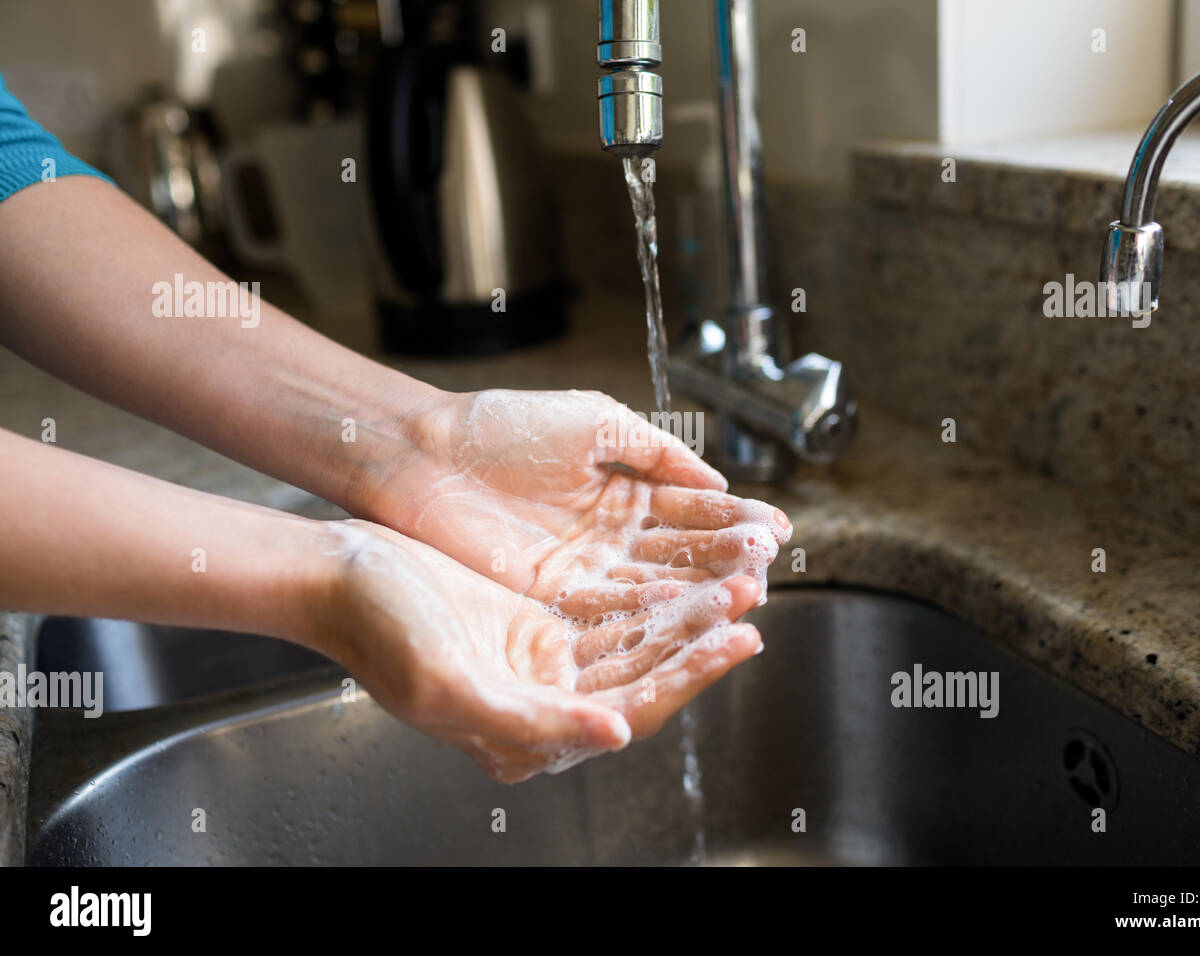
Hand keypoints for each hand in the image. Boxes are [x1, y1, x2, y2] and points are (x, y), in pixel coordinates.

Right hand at [321, 519, 764, 781]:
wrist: (339, 576)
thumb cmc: (379, 633)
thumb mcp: (452, 683)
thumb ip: (533, 719)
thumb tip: (614, 733)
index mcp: (526, 733)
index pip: (631, 710)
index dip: (689, 676)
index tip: (739, 639)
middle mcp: (543, 700)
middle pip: (644, 674)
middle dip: (700, 637)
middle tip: (751, 595)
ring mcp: (542, 658)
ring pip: (633, 640)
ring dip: (682, 612)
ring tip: (731, 576)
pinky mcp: (538, 619)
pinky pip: (609, 610)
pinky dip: (648, 593)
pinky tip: (681, 569)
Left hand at [360, 388, 791, 604]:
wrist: (425, 456)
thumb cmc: (503, 427)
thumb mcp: (595, 422)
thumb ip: (657, 451)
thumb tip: (717, 479)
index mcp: (626, 491)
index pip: (693, 509)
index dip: (734, 519)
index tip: (775, 529)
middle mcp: (612, 537)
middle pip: (682, 553)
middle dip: (727, 558)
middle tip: (767, 564)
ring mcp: (585, 571)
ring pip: (655, 585)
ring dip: (699, 590)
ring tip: (744, 589)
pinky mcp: (554, 600)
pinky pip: (610, 608)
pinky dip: (648, 611)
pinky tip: (686, 607)